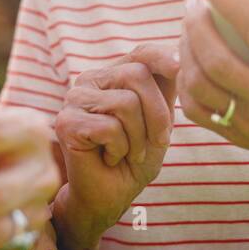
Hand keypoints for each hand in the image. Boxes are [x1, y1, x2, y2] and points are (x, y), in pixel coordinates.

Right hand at [50, 45, 178, 249]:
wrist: (111, 196)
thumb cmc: (136, 158)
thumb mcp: (160, 121)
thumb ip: (166, 90)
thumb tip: (182, 58)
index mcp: (114, 75)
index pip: (141, 53)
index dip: (163, 57)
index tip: (180, 69)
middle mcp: (91, 80)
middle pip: (137, 75)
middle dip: (157, 114)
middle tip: (154, 142)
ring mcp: (75, 99)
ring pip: (126, 102)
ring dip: (138, 138)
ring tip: (128, 153)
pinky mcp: (66, 122)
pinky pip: (110, 127)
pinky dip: (120, 149)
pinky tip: (109, 158)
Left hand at [178, 0, 248, 216]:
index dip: (231, 5)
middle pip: (217, 61)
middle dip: (197, 28)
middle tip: (193, 5)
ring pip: (200, 86)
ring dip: (186, 53)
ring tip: (187, 30)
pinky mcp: (239, 137)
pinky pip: (197, 111)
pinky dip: (186, 84)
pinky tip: (188, 62)